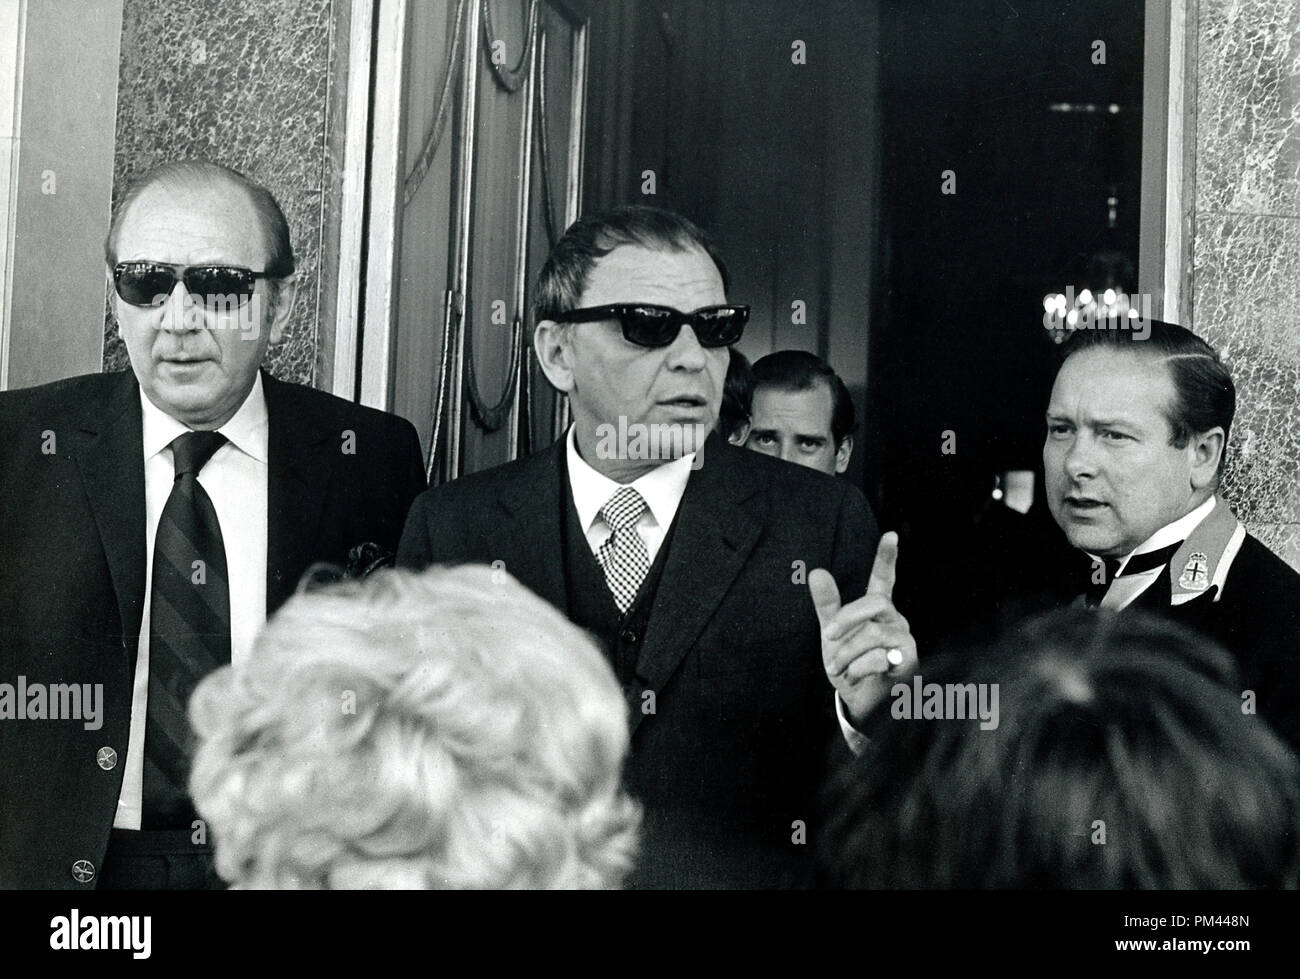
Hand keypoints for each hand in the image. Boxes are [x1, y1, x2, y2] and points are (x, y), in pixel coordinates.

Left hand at [811, 531, 917, 728]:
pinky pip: (878, 659)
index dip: (887, 557)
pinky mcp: (908, 662)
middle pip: (875, 603)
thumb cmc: (851, 665)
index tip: (891, 534)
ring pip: (873, 635)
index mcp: (876, 610)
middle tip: (828, 636)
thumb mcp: (832, 636)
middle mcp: (894, 620)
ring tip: (836, 668)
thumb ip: (827, 605)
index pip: (884, 579)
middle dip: (847, 618)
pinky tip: (853, 677)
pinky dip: (857, 670)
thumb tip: (816, 572)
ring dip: (846, 653)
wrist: (861, 704)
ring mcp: (904, 640)